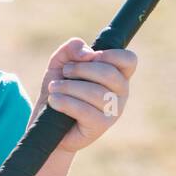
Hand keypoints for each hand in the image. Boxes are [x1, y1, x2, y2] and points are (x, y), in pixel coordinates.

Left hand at [34, 37, 137, 153]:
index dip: (111, 54)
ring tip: (54, 88)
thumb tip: (88, 53)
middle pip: (109, 74)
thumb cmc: (59, 90)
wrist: (47, 123)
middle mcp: (121, 93)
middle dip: (81, 69)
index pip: (129, 60)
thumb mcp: (61, 63)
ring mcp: (113, 111)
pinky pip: (85, 110)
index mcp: (117, 75)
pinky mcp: (100, 126)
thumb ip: (72, 49)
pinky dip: (65, 102)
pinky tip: (54, 101)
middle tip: (65, 72)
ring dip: (68, 86)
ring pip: (96, 93)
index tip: (91, 57)